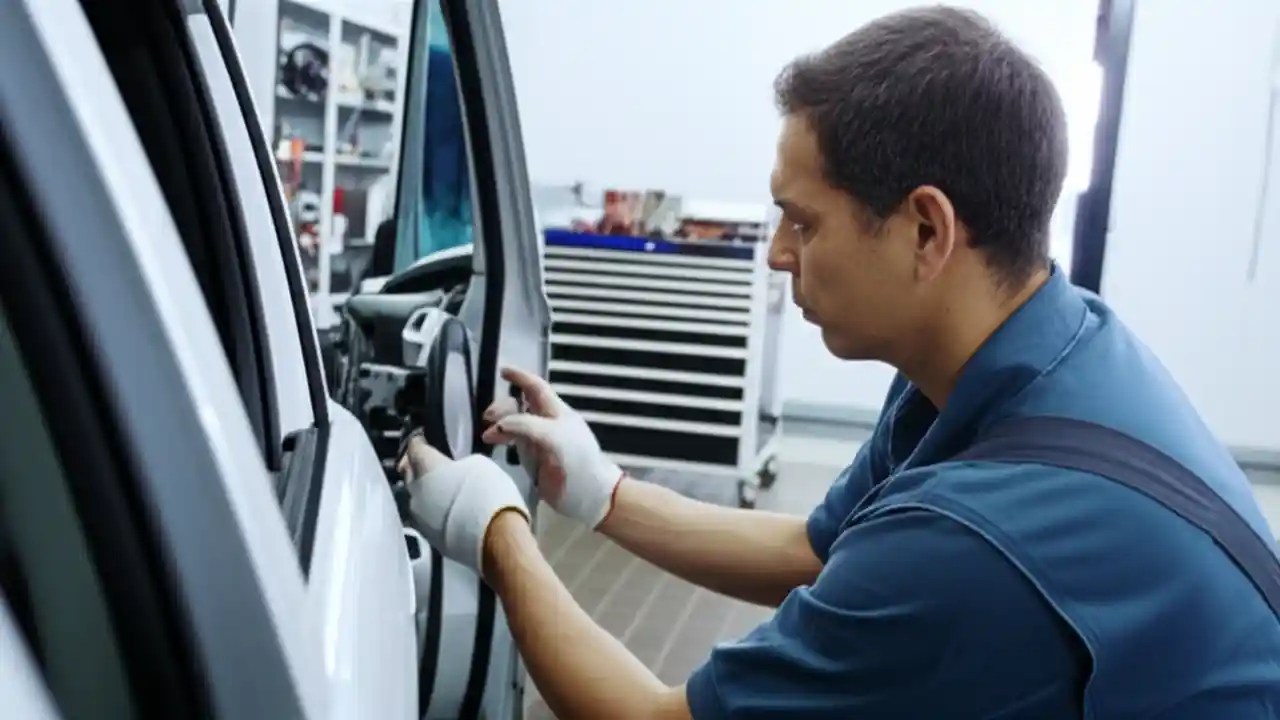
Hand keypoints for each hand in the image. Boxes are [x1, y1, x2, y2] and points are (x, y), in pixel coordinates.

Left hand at [398, 432, 528, 575]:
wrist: (496, 537)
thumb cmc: (490, 496)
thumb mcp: (480, 465)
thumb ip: (459, 463)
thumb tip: (455, 468)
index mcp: (426, 466)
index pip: (413, 446)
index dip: (419, 440)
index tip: (423, 438)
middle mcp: (415, 491)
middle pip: (408, 473)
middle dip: (416, 466)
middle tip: (428, 463)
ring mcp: (418, 516)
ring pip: (414, 497)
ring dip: (424, 492)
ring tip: (441, 489)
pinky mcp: (428, 536)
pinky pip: (424, 517)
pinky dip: (432, 511)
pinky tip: (448, 510)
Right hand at [481, 367, 623, 528]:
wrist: (589, 496)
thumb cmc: (578, 462)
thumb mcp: (555, 438)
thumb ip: (527, 427)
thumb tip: (500, 424)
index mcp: (557, 413)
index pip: (536, 388)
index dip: (521, 377)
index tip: (503, 371)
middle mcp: (547, 422)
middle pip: (521, 404)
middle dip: (504, 405)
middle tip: (488, 416)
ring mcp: (539, 440)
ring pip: (515, 421)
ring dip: (500, 423)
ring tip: (488, 434)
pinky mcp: (533, 457)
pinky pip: (514, 439)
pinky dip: (502, 437)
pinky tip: (492, 441)